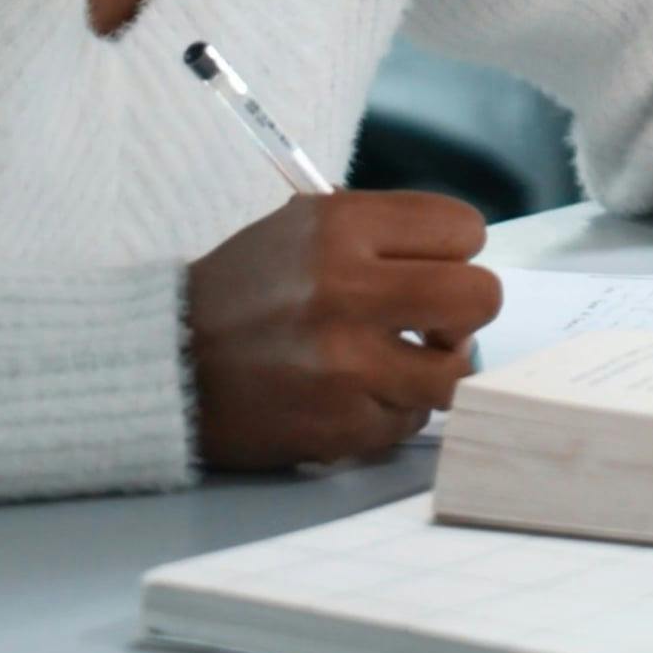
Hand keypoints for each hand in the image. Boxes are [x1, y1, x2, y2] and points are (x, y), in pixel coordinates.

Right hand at [186, 190, 499, 471]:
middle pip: (478, 297)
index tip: (436, 265)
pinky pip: (412, 420)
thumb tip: (462, 262)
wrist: (173, 364)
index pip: (461, 229)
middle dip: (466, 310)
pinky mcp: (342, 425)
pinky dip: (395, 408)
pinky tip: (360, 393)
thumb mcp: (304, 227)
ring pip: (456, 372)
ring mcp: (346, 364)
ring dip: (438, 368)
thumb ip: (383, 235)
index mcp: (340, 227)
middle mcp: (347, 290)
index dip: (457, 250)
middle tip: (439, 319)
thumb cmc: (248, 290)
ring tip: (405, 360)